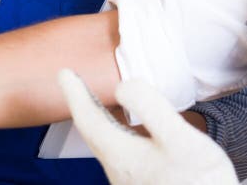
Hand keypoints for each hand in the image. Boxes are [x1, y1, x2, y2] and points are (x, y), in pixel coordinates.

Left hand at [58, 69, 237, 184]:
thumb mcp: (182, 141)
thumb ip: (152, 110)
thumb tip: (122, 86)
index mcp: (122, 157)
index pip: (88, 119)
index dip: (75, 93)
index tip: (64, 73)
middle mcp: (120, 173)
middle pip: (93, 132)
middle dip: (83, 104)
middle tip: (73, 81)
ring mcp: (132, 183)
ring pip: (106, 145)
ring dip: (99, 119)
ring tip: (98, 101)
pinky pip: (122, 154)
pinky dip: (117, 133)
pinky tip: (132, 132)